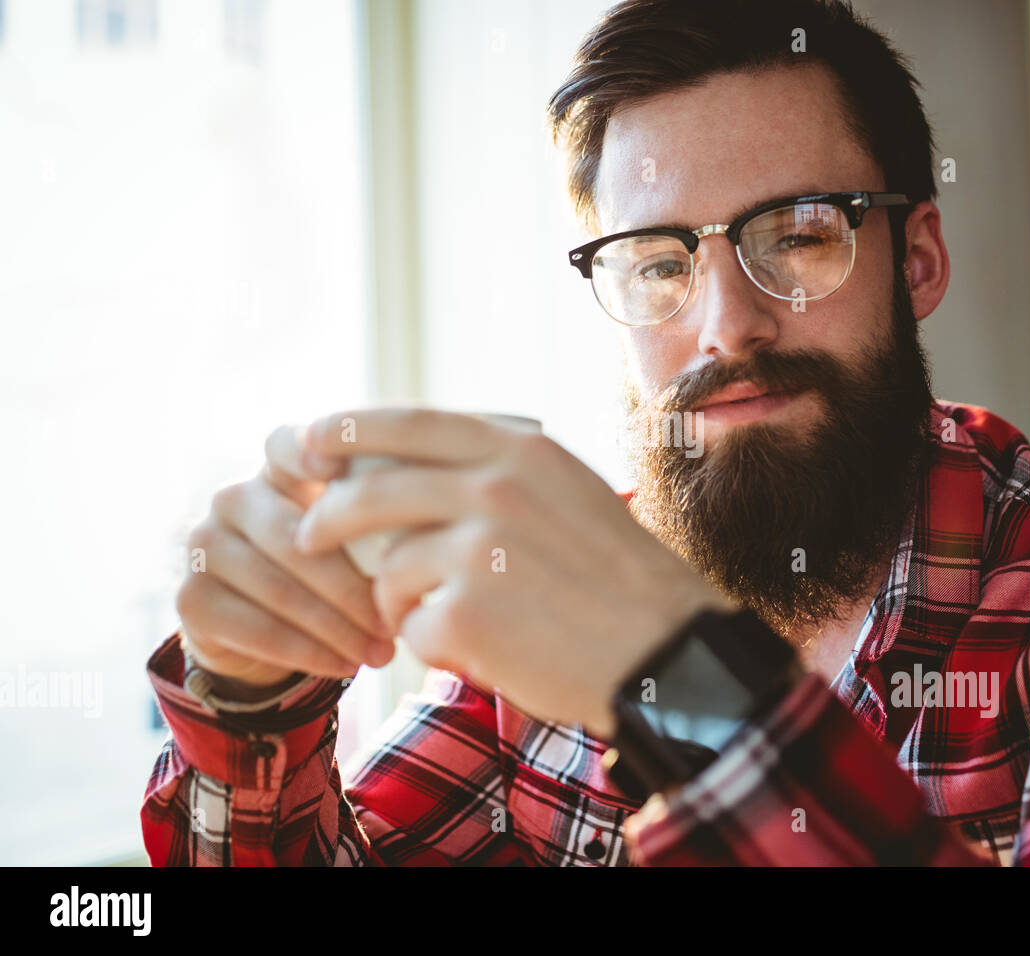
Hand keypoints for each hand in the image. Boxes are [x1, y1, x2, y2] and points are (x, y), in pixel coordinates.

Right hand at [175, 425, 395, 689]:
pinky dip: (310, 653)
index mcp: (277, 469)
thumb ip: (380, 519)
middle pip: (295, 538)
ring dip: (339, 629)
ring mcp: (203, 545)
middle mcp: (233, 497)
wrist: (272, 634)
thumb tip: (429, 541)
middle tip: (398, 623)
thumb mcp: (359, 538)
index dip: (309, 453)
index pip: (286, 445)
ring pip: (280, 589)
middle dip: (354, 588)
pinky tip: (346, 666)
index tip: (340, 471)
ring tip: (383, 653)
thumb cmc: (336, 571)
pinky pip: (258, 629)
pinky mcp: (191, 599)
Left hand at [292, 408, 735, 737]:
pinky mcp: (466, 612)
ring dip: (399, 598)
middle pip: (371, 491)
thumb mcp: (569, 493)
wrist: (664, 651)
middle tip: (308, 537)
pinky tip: (473, 650)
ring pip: (389, 566)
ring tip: (442, 618)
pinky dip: (429, 642)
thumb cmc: (620, 579)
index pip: (409, 423)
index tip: (309, 440)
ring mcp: (477, 549)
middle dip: (326, 516)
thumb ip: (501, 472)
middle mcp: (494, 488)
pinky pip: (411, 623)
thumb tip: (417, 469)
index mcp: (521, 452)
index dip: (347, 428)